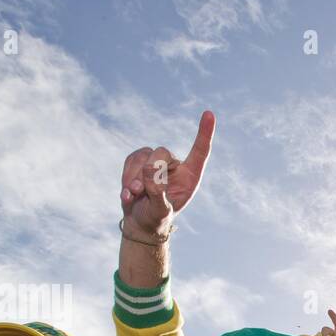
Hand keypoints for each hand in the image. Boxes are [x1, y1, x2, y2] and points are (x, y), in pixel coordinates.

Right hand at [120, 110, 214, 237]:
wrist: (140, 222)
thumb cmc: (155, 218)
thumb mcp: (159, 211)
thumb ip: (157, 193)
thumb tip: (150, 171)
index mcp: (190, 177)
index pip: (200, 151)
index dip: (204, 133)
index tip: (209, 114)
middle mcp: (175, 166)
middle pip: (162, 153)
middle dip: (148, 172)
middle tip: (140, 191)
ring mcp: (157, 162)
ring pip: (143, 156)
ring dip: (134, 177)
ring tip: (134, 195)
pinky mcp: (140, 161)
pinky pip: (131, 159)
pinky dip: (126, 175)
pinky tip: (127, 194)